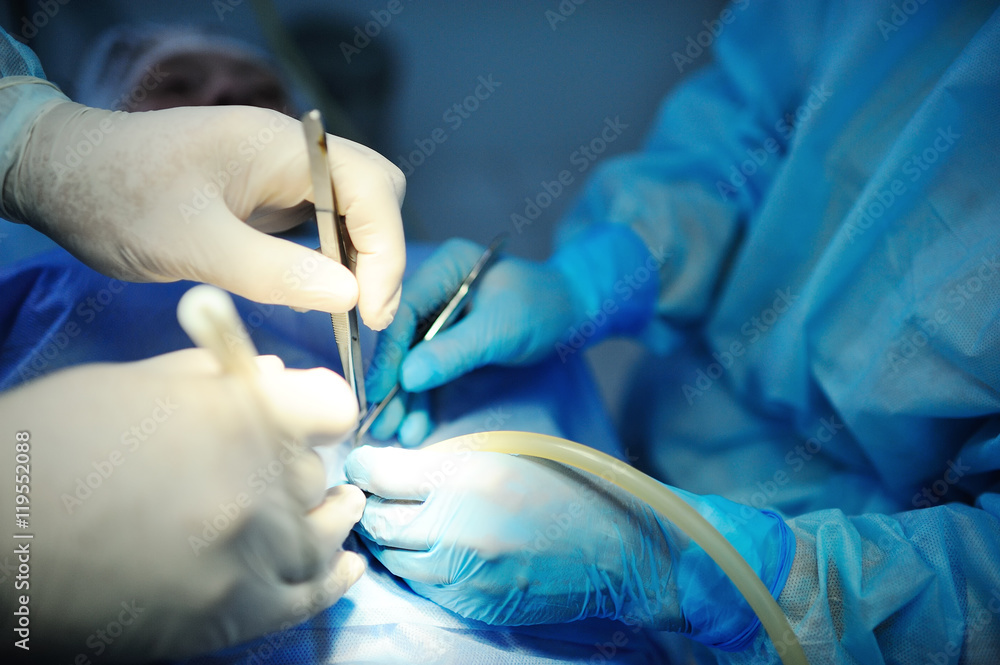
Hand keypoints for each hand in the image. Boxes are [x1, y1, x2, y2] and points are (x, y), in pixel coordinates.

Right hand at [0, 350, 365, 659]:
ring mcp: (241, 554)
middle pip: (313, 471)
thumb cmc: (46, 449)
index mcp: (228, 413)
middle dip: (300, 462)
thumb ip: (212, 376)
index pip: (329, 407)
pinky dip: (333, 579)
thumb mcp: (126, 387)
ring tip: (341, 505)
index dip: (320, 407)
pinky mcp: (226, 616)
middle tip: (285, 464)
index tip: (313, 413)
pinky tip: (347, 563)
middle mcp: (249, 483)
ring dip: (330, 517)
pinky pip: (305, 597)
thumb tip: (277, 375)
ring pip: (318, 533)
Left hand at [5, 101, 404, 328]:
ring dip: (360, 259)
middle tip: (366, 313)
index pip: (371, 188)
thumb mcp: (191, 244)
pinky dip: (333, 260)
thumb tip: (350, 298)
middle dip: (381, 252)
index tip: (371, 310)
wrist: (63, 176)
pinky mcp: (266, 197)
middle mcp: (291, 154)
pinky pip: (321, 224)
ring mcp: (280, 174)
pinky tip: (318, 293)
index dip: (385, 250)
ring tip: (349, 313)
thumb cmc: (119, 200)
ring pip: (352, 210)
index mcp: (282, 147)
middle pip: (374, 192)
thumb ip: (272, 271)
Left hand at [345, 445, 795, 649]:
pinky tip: (431, 548)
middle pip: (375, 520)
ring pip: (390, 558)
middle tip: (372, 492)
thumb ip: (445, 463)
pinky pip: (420, 584)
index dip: (363, 466)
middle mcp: (456, 530)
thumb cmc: (566, 491)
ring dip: (388, 538)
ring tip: (401, 520)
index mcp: (467, 480)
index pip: (381, 473)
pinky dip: (416, 565)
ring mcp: (461, 575)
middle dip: (367, 504)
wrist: (616, 553)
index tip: (363, 463)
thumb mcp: (506, 456)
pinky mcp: (469, 605)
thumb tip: (392, 468)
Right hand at [365, 239, 580, 444]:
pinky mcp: (448, 340)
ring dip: (405, 398)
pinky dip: (423, 398)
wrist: (573, 312)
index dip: (389, 354)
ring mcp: (439, 315)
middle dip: (393, 383)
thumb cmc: (544, 309)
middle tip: (380, 424)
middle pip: (402, 338)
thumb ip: (455, 351)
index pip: (403, 311)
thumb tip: (407, 377)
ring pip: (412, 359)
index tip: (379, 392)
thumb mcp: (501, 329)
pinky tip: (416, 426)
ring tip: (396, 433)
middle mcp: (434, 289)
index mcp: (445, 268)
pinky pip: (429, 370)